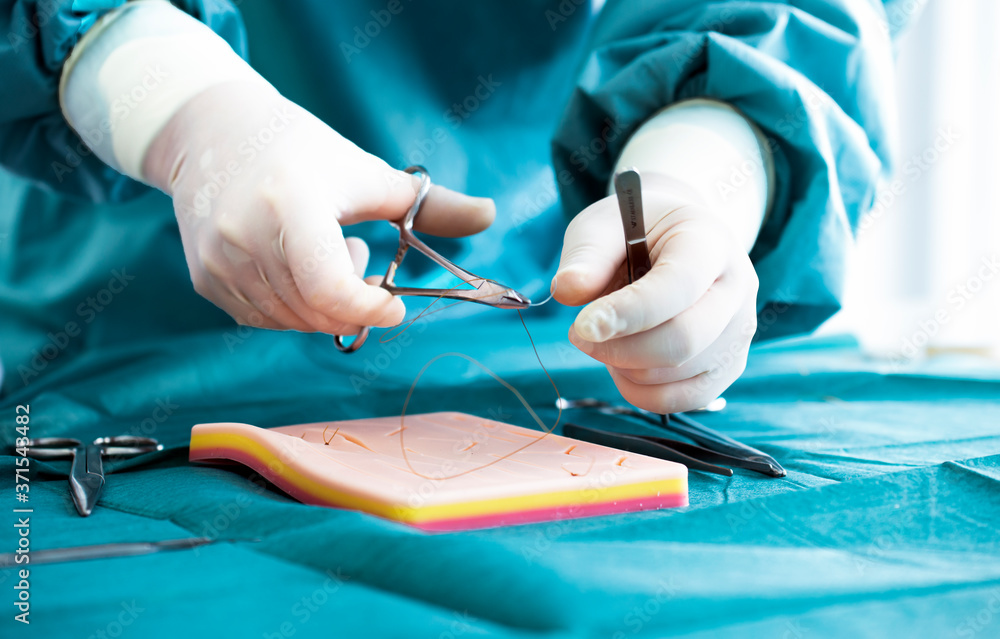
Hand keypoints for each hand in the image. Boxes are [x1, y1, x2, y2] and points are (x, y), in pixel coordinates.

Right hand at [143, 80, 494, 333]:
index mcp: (290, 204)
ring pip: (290, 322)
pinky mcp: (205, 278)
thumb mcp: (366, 172)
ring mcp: (218, 262)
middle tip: (362, 265)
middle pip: (315, 312)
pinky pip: (263, 319)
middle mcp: (245, 236)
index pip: (330, 288)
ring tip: (328, 256)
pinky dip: (292, 308)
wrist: (213, 133)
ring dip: (324, 306)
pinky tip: (296, 266)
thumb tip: (491, 215)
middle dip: (354, 306)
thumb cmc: (302, 150)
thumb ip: (429, 205)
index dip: (369, 309)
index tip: (395, 307)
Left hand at [551, 176, 758, 412]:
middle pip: (684, 340)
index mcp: (711, 241)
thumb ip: (586, 254)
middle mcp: (737, 288)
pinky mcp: (729, 366)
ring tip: (604, 338)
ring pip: (679, 375)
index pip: (678, 286)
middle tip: (580, 334)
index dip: (627, 313)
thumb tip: (567, 290)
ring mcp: (740, 331)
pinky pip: (683, 399)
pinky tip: (623, 362)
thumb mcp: (604, 225)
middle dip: (619, 348)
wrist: (677, 241)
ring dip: (624, 367)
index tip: (582, 325)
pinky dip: (641, 391)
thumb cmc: (637, 233)